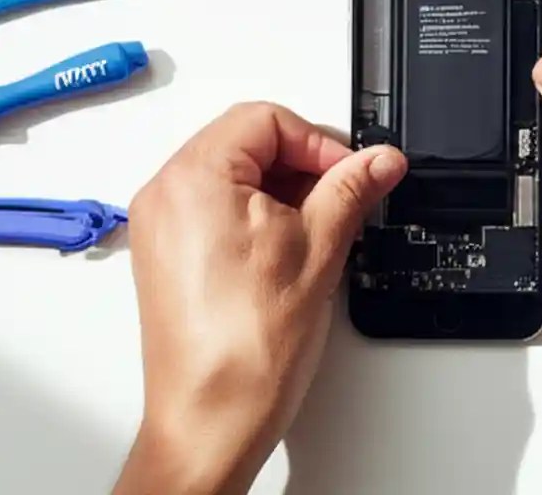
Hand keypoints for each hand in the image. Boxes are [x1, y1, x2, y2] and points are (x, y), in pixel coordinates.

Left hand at [114, 103, 405, 494]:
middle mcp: (165, 195)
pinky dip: (257, 216)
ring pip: (232, 176)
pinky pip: (215, 209)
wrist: (211, 420)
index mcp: (194, 179)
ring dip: (282, 192)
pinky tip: (288, 253)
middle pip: (244, 142)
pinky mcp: (167, 256)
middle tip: (341, 200)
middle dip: (301, 166)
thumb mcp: (319, 251)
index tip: (352, 173)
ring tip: (317, 235)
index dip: (318, 142)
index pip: (264, 120)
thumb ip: (352, 190)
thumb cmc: (244, 352)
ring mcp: (160, 227)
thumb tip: (380, 161)